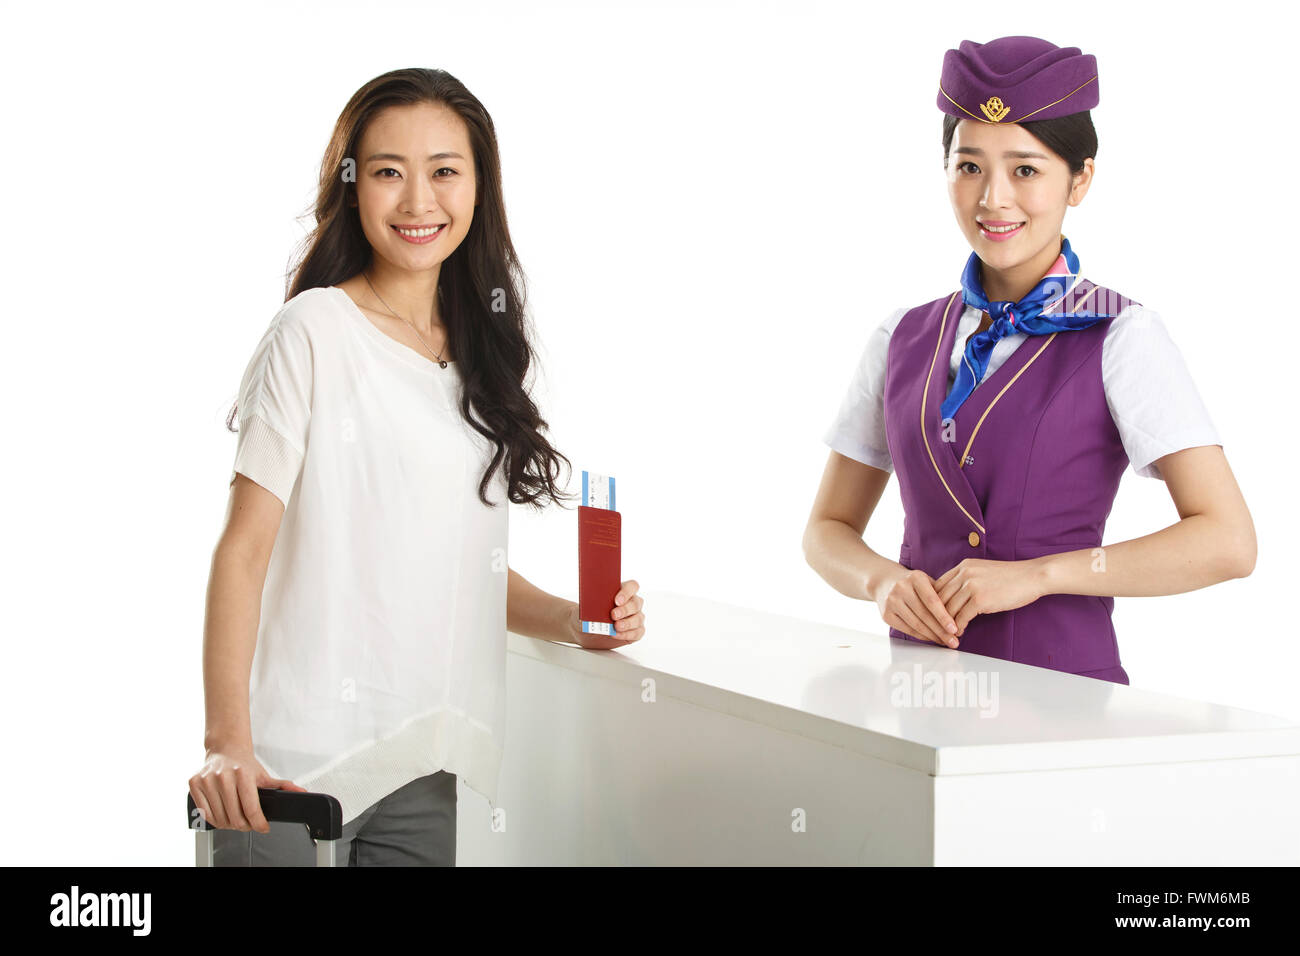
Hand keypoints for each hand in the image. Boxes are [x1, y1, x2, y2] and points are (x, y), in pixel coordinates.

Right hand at [188, 745, 305, 832]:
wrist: (226, 749)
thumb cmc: (244, 764)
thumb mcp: (264, 775)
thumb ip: (282, 786)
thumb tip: (300, 792)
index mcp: (242, 774)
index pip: (251, 809)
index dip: (259, 823)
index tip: (262, 827)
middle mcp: (223, 776)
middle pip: (235, 818)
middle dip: (245, 826)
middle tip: (249, 824)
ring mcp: (207, 780)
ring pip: (219, 818)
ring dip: (229, 825)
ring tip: (236, 819)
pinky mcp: (194, 783)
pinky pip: (204, 812)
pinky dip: (214, 819)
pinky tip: (223, 815)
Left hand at [570, 579, 644, 648]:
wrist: (584, 630)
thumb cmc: (587, 614)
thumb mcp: (585, 607)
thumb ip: (592, 604)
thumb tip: (594, 607)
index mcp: (622, 591)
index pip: (632, 586)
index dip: (626, 592)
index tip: (616, 600)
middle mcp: (632, 603)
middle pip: (636, 603)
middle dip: (625, 609)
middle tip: (613, 615)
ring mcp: (635, 617)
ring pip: (638, 618)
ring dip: (627, 623)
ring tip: (616, 627)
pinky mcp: (635, 631)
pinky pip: (637, 632)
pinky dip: (627, 634)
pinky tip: (616, 634)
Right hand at [874, 564, 960, 647]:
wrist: (884, 581)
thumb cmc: (912, 583)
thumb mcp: (926, 581)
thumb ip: (940, 595)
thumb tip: (959, 617)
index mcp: (915, 578)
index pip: (932, 601)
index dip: (944, 617)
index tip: (955, 629)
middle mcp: (901, 588)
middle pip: (924, 615)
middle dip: (941, 631)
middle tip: (954, 641)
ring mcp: (892, 601)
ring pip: (915, 624)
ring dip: (932, 636)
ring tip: (945, 642)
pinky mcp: (886, 614)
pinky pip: (907, 629)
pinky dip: (921, 636)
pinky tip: (931, 638)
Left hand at [935, 558, 1044, 636]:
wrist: (1032, 576)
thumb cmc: (1010, 577)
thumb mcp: (982, 571)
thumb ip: (966, 579)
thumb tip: (953, 595)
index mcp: (963, 566)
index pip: (938, 585)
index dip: (933, 602)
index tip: (934, 614)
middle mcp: (964, 574)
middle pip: (939, 598)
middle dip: (936, 615)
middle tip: (936, 627)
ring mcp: (971, 586)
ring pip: (948, 609)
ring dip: (946, 624)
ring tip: (948, 633)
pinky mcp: (980, 600)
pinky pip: (962, 617)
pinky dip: (959, 627)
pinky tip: (960, 632)